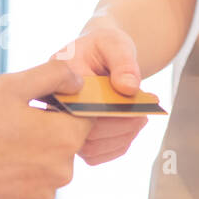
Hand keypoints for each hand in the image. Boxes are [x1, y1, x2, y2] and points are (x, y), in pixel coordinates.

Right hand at [0, 60, 92, 198]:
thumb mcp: (8, 86)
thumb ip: (52, 75)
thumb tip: (77, 80)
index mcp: (64, 138)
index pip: (83, 116)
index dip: (60, 106)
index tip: (36, 105)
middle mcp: (62, 173)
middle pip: (64, 144)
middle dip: (44, 133)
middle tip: (7, 126)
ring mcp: (43, 198)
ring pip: (46, 169)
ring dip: (30, 158)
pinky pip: (29, 191)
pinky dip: (16, 182)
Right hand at [51, 23, 149, 164]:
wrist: (101, 55)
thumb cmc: (105, 47)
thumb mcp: (115, 44)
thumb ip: (122, 62)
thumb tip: (128, 88)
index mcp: (57, 79)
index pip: (76, 103)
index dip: (106, 109)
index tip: (132, 97)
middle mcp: (54, 105)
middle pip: (82, 130)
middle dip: (119, 124)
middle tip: (143, 114)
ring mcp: (61, 125)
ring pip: (88, 147)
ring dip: (121, 137)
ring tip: (141, 119)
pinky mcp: (75, 138)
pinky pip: (94, 155)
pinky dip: (118, 146)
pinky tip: (131, 129)